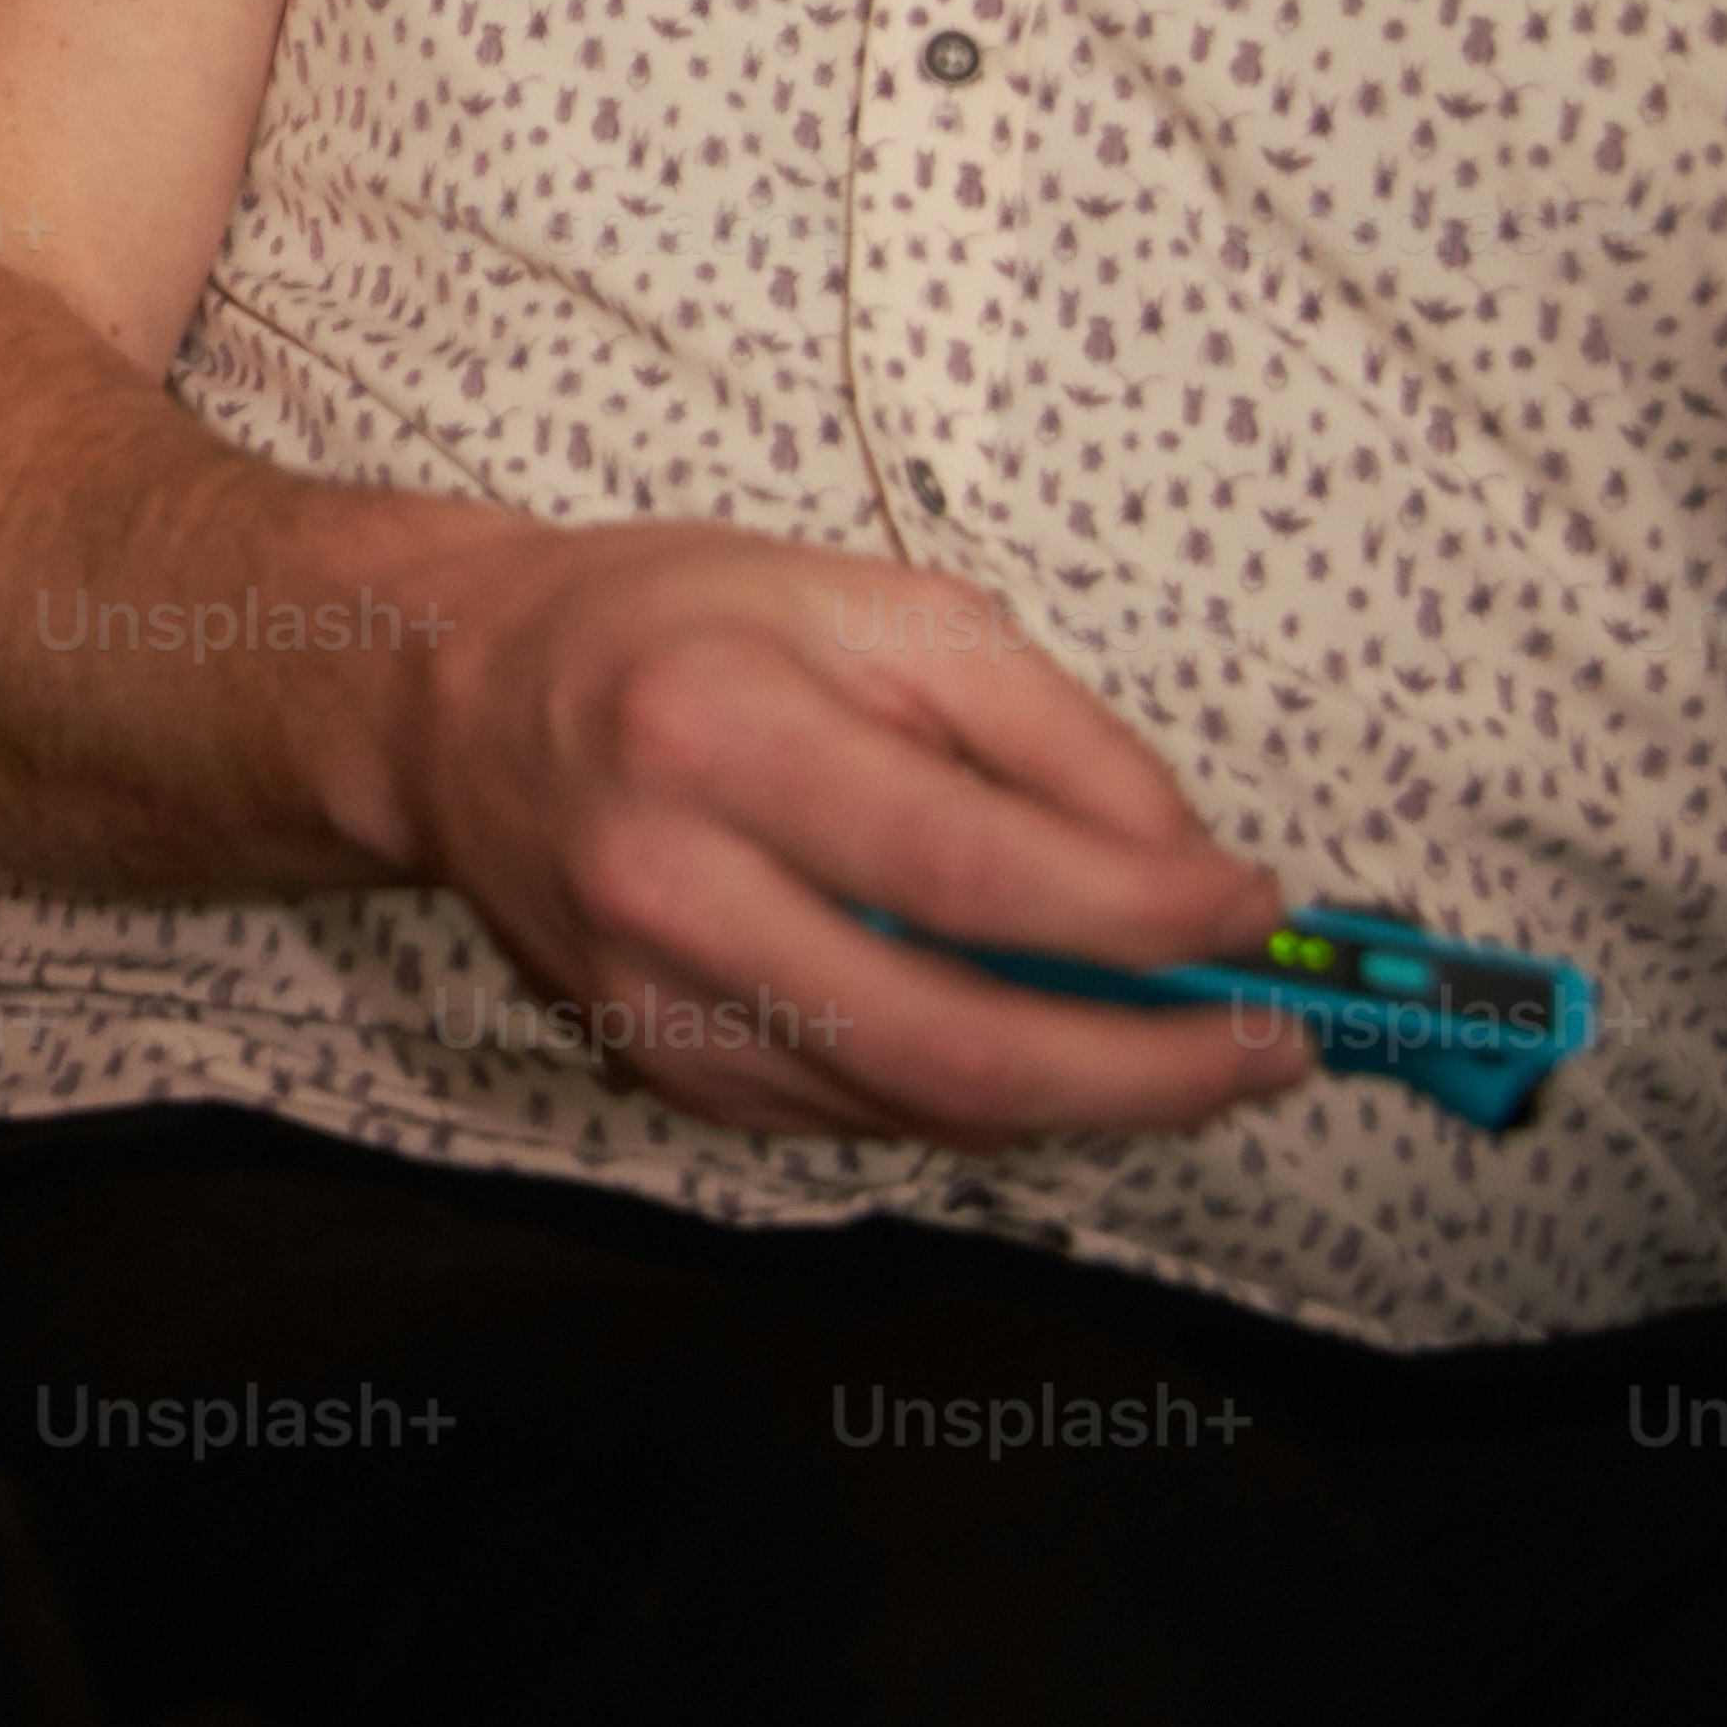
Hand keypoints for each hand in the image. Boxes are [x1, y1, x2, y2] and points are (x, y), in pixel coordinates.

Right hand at [377, 518, 1309, 1146]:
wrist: (455, 703)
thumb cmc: (674, 629)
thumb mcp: (879, 606)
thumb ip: (1050, 730)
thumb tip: (1192, 874)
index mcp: (714, 733)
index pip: (971, 869)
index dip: (1142, 913)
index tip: (1253, 908)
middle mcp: (668, 888)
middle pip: (954, 1047)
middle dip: (1151, 1071)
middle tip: (1271, 1049)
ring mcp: (653, 1006)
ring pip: (923, 1111)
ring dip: (1086, 1096)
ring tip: (1182, 1044)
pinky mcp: (661, 1072)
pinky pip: (866, 1120)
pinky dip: (981, 1098)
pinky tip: (1032, 1036)